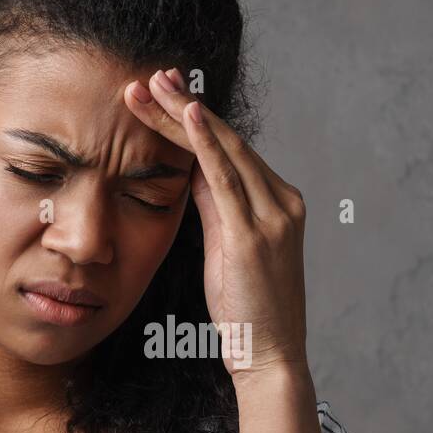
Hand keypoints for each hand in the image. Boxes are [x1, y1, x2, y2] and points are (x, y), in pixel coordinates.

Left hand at [124, 68, 308, 381]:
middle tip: (151, 74)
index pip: (229, 151)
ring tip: (151, 85)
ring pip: (223, 150)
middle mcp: (282, 202)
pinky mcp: (256, 235)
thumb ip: (217, 211)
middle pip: (225, 141)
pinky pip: (226, 177)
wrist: (270, 357)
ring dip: (184, 113)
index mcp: (278, 205)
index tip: (163, 94)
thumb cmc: (246, 313)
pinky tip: (187, 113)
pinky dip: (205, 143)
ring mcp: (273, 216)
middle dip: (184, 106)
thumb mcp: (227, 252)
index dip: (194, 120)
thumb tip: (193, 175)